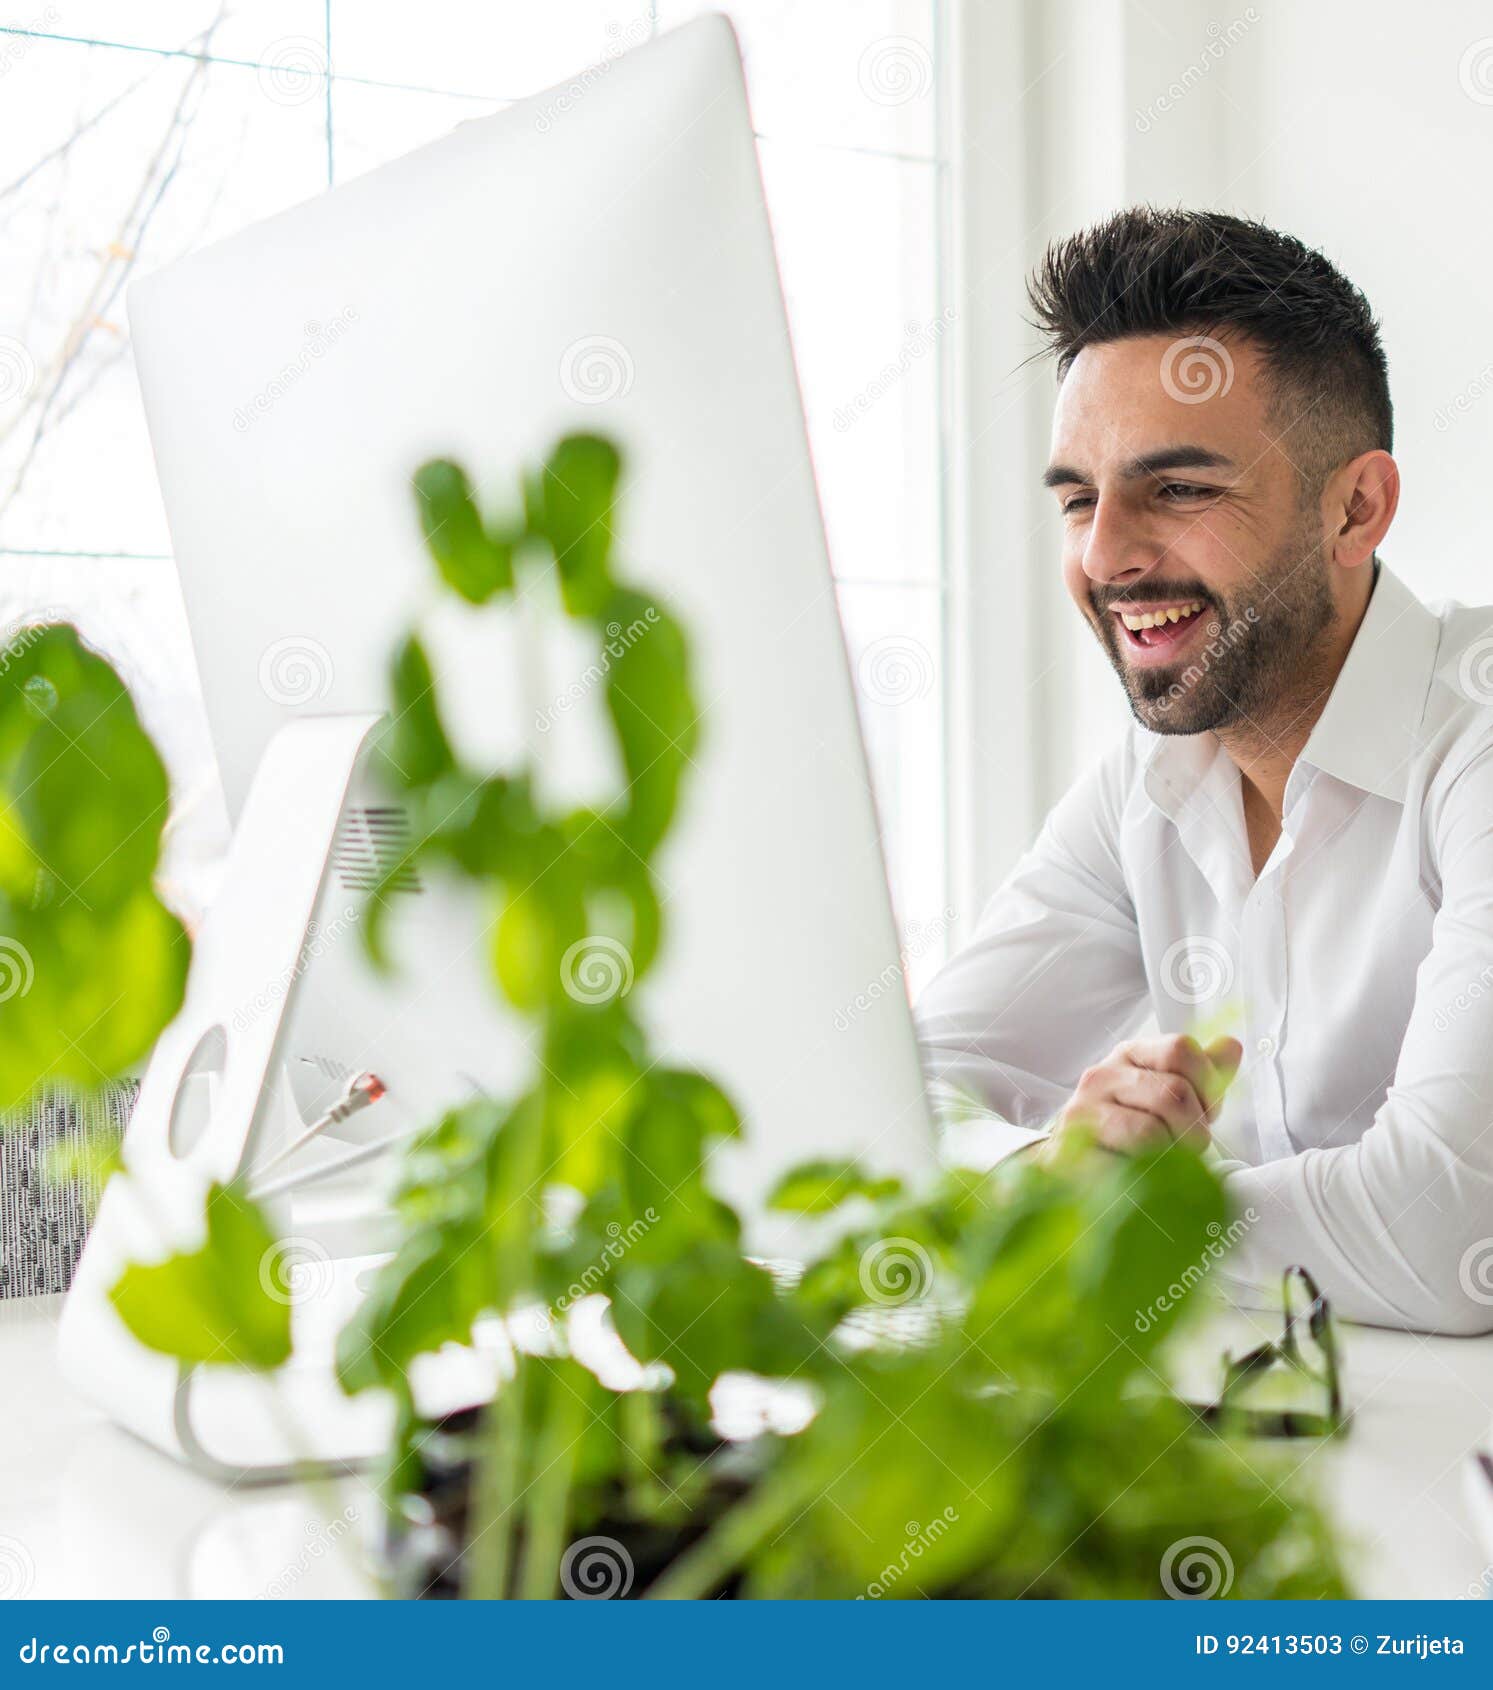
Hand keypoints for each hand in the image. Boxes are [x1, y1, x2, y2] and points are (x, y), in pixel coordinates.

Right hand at [1042, 1034, 1242, 1161]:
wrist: (1072, 1165)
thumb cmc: (1128, 1127)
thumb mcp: (1168, 1092)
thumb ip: (1203, 1073)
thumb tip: (1232, 1045)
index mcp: (1130, 1055)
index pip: (1181, 1049)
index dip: (1207, 1085)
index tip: (1206, 1113)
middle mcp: (1102, 1076)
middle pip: (1173, 1092)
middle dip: (1195, 1129)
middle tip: (1190, 1148)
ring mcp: (1083, 1113)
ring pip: (1150, 1131)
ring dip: (1172, 1157)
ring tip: (1168, 1166)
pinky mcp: (1072, 1152)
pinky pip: (1125, 1166)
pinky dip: (1146, 1179)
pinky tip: (1144, 1180)